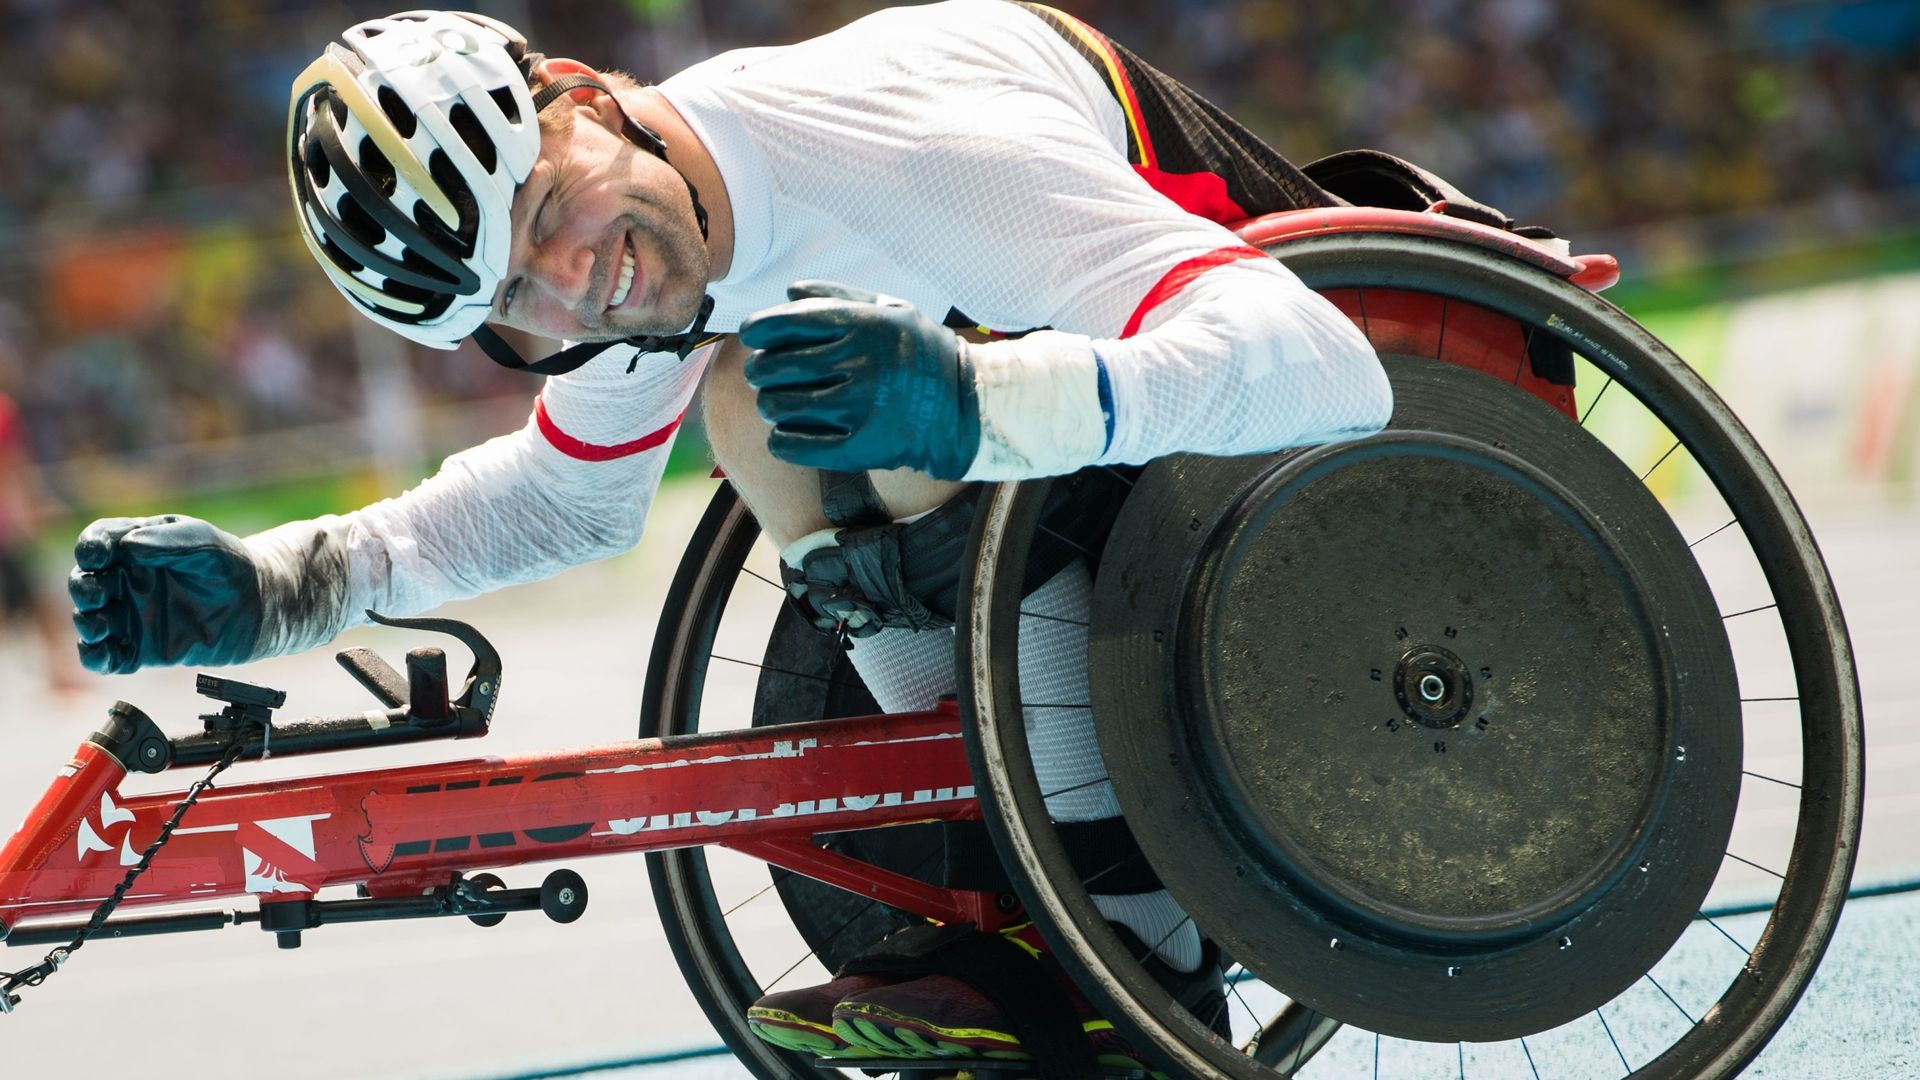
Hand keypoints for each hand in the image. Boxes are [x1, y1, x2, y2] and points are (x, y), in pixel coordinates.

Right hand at [69, 515, 264, 673]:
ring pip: (90, 621)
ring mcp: (131, 616)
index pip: (98, 543)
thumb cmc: (232, 566)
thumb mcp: (205, 543)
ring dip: (87, 623)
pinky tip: (108, 654)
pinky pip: (108, 657)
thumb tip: (129, 546)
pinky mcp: (141, 649)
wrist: (260, 605)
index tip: (98, 557)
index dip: (91, 549)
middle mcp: (126, 581)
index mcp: (136, 547)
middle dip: (83, 589)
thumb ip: (169, 541)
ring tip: (102, 626)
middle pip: (85, 582)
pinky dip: (99, 658)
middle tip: (97, 595)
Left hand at [739, 281, 980, 479]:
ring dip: (769, 404)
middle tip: (763, 375)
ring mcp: (859, 408)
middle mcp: (859, 363)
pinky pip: (795, 446)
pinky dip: (781, 440)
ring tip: (777, 403)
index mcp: (863, 326)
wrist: (967, 408)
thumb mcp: (892, 310)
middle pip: (774, 367)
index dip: (757, 330)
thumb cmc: (924, 353)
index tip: (752, 337)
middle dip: (759, 370)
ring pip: (779, 406)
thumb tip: (789, 292)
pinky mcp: (860, 448)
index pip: (786, 324)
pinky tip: (785, 434)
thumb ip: (840, 297)